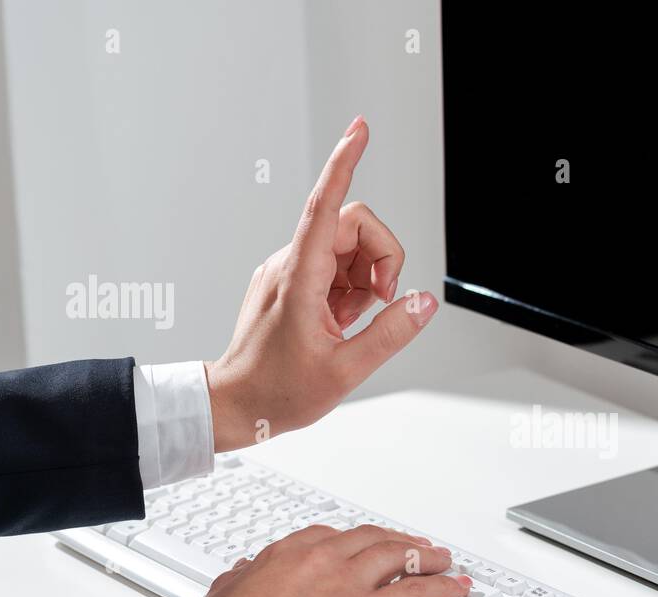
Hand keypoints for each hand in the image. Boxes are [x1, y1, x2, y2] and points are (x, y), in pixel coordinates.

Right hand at [196, 524, 472, 596]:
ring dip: (427, 556)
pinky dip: (442, 586)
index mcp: (289, 553)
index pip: (332, 537)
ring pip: (400, 555)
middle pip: (372, 539)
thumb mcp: (222, 596)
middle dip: (397, 541)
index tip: (365, 545)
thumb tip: (243, 571)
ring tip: (443, 560)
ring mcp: (350, 580)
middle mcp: (324, 558)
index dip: (355, 541)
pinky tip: (456, 587)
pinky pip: (417, 592)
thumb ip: (238, 579)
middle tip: (413, 547)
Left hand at [205, 116, 439, 452]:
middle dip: (382, 257)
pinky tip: (339, 321)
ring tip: (352, 321)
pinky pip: (335, 268)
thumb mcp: (346, 371)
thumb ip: (390, 333)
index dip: (343, 163)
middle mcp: (290, 264)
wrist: (235, 405)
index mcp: (299, 279)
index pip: (325, 206)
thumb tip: (421, 302)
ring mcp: (289, 271)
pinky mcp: (291, 282)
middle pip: (353, 226)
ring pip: (348, 248)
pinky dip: (351, 290)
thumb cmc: (277, 391)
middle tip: (382, 302)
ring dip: (366, 279)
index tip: (359, 131)